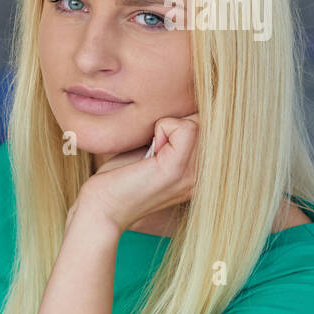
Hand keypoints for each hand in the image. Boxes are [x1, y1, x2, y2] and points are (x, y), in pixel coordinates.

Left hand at [75, 113, 199, 232]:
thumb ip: (177, 135)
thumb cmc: (120, 178)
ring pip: (198, 122)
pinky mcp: (176, 170)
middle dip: (178, 123)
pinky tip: (150, 149)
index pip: (212, 126)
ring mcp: (194, 175)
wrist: (101, 208)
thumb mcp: (155, 152)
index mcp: (202, 173)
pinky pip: (185, 128)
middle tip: (153, 147)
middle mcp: (204, 176)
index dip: (183, 123)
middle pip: (208, 122)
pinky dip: (163, 127)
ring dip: (168, 126)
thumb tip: (190, 104)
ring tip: (152, 150)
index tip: (158, 146)